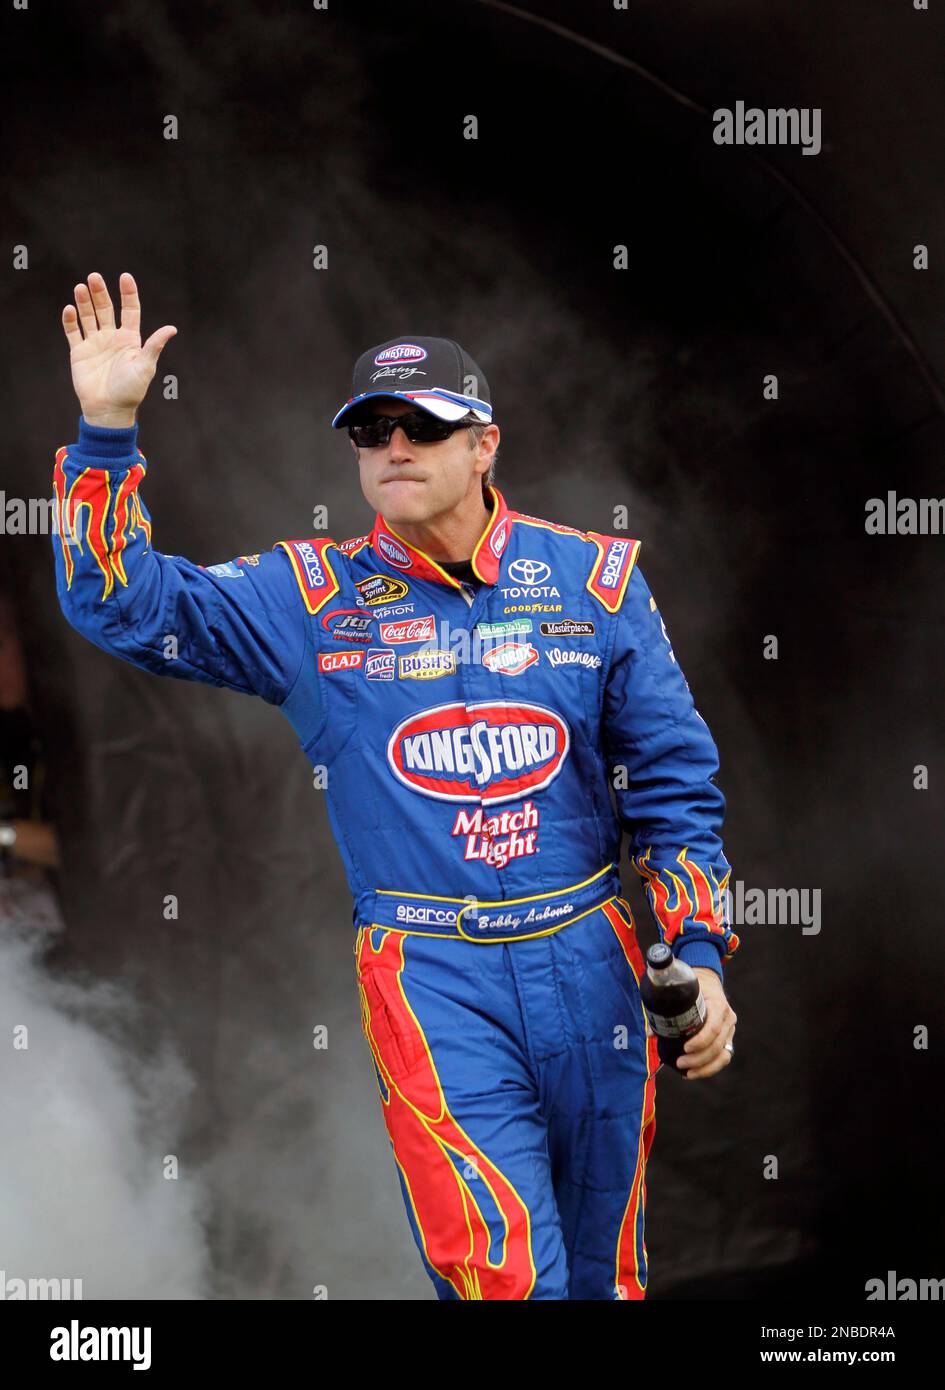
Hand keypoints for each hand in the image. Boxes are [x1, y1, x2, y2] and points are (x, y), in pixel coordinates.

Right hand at [61, 271, 176, 425]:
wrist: (109, 410)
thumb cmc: (131, 391)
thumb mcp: (145, 367)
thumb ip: (155, 346)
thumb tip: (172, 328)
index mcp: (130, 339)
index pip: (130, 310)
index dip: (128, 293)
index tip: (125, 277)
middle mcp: (112, 338)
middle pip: (106, 308)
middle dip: (100, 292)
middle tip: (94, 277)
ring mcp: (95, 343)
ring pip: (88, 316)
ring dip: (84, 301)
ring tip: (80, 287)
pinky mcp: (79, 352)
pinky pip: (73, 332)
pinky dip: (70, 320)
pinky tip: (69, 309)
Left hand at [675, 966, 735, 1079]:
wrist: (708, 982)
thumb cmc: (692, 987)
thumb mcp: (681, 990)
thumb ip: (666, 1008)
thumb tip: (651, 1033)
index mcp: (718, 1004)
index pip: (714, 1027)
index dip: (700, 1041)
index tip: (684, 1048)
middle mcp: (727, 1018)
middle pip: (717, 1045)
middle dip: (698, 1058)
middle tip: (680, 1063)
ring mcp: (729, 1030)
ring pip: (723, 1055)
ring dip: (705, 1067)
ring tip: (687, 1073)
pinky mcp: (727, 1039)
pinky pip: (723, 1057)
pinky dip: (710, 1068)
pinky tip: (694, 1073)